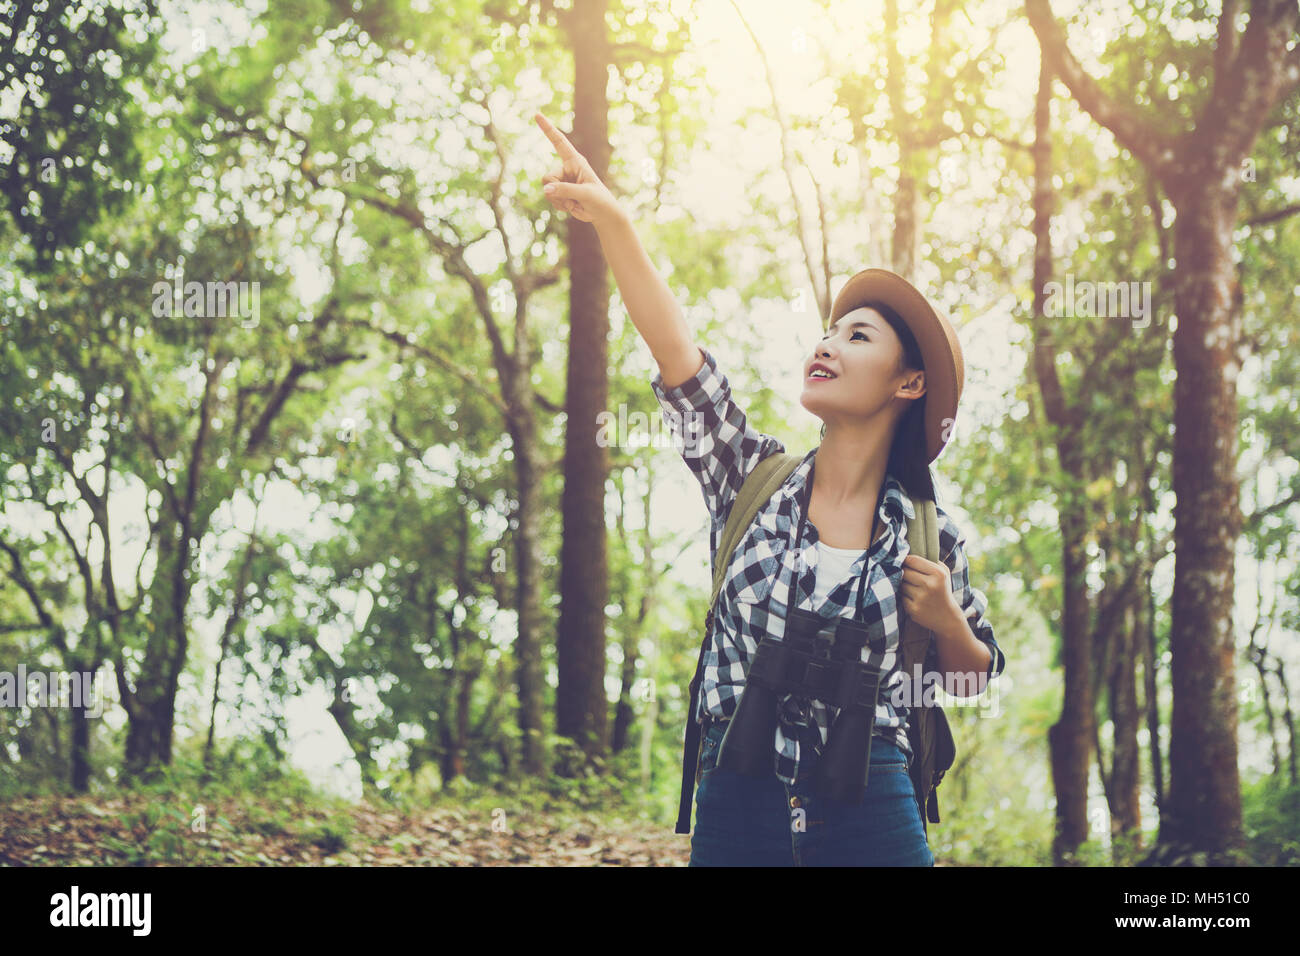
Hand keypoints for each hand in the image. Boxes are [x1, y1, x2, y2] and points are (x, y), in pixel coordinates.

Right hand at [534, 110, 621, 226]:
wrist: (603, 214)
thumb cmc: (599, 200)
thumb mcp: (585, 194)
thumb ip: (565, 190)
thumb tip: (546, 189)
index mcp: (575, 161)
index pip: (559, 141)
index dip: (548, 128)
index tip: (537, 115)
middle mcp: (566, 169)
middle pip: (547, 177)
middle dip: (557, 191)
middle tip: (573, 199)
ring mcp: (562, 181)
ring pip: (547, 190)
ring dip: (559, 200)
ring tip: (575, 203)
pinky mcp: (560, 193)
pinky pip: (551, 198)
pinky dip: (560, 206)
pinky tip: (573, 207)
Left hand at [898, 553, 962, 633]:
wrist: (948, 617)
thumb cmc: (943, 590)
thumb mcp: (944, 573)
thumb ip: (931, 560)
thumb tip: (911, 551)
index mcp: (938, 574)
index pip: (913, 560)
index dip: (906, 560)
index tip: (904, 561)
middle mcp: (930, 585)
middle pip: (905, 572)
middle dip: (904, 573)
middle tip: (908, 576)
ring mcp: (921, 598)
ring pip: (901, 584)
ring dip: (904, 585)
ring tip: (913, 588)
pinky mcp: (913, 609)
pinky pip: (901, 597)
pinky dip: (904, 597)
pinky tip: (914, 599)